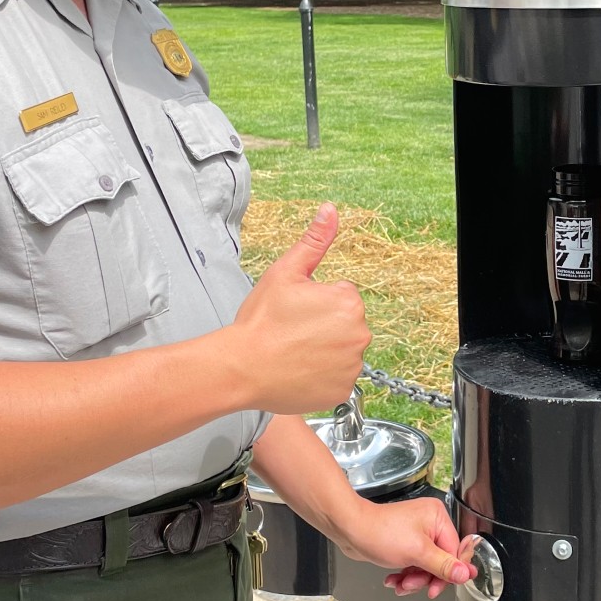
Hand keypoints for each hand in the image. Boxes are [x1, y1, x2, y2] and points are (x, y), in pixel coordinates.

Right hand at [228, 203, 370, 415]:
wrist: (241, 368)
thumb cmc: (260, 321)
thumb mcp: (285, 272)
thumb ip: (315, 240)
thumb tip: (331, 209)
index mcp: (349, 302)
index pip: (341, 296)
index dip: (316, 302)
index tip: (294, 312)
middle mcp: (359, 335)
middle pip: (344, 324)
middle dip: (323, 326)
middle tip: (292, 332)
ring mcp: (352, 366)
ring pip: (341, 351)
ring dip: (324, 351)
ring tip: (294, 352)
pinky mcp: (342, 390)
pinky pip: (337, 378)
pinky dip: (322, 376)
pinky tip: (299, 371)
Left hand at [338, 496, 472, 598]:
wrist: (350, 530)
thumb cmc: (378, 532)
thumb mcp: (417, 552)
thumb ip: (443, 565)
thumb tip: (465, 573)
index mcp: (438, 518)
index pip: (454, 552)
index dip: (446, 573)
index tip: (437, 588)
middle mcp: (430, 523)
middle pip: (440, 561)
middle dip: (425, 577)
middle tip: (412, 584)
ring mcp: (417, 533)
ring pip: (426, 566)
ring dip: (413, 579)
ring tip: (400, 583)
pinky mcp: (406, 542)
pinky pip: (414, 564)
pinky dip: (405, 574)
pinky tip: (394, 579)